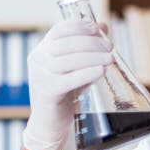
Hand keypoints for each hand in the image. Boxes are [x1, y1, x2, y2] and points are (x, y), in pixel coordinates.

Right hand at [22, 20, 113, 149]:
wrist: (50, 123)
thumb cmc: (66, 92)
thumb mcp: (76, 67)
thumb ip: (87, 48)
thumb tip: (104, 26)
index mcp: (44, 49)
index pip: (59, 30)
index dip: (78, 26)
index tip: (96, 29)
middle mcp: (38, 59)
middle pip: (66, 44)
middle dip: (91, 43)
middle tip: (110, 47)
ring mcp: (40, 76)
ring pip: (68, 60)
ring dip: (93, 57)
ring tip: (110, 59)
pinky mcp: (47, 92)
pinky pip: (68, 80)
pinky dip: (86, 74)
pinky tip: (100, 71)